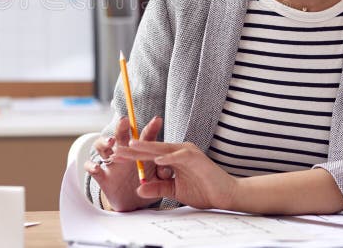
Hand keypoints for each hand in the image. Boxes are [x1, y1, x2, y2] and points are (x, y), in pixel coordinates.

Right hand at [84, 116, 169, 211]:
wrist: (132, 203)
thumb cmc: (146, 184)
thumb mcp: (157, 180)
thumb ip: (162, 175)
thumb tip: (166, 170)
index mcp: (139, 151)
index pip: (145, 137)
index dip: (151, 128)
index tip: (158, 120)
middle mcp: (123, 153)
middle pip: (120, 135)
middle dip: (122, 127)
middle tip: (125, 120)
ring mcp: (111, 164)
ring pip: (102, 147)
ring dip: (104, 142)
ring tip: (111, 141)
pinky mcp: (102, 177)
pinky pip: (93, 169)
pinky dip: (92, 167)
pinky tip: (97, 167)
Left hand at [114, 140, 237, 209]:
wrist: (226, 195)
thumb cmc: (204, 191)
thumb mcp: (175, 191)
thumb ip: (158, 187)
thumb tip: (139, 188)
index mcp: (174, 157)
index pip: (149, 155)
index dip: (133, 155)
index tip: (116, 157)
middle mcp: (179, 151)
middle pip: (152, 149)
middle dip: (133, 150)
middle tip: (115, 150)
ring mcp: (187, 152)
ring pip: (162, 149)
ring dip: (146, 148)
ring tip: (131, 146)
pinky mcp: (195, 157)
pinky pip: (179, 157)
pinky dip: (168, 159)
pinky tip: (157, 160)